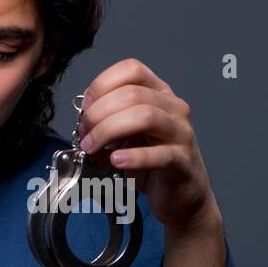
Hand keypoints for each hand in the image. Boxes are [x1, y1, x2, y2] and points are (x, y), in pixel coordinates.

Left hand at [75, 58, 221, 238]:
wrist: (183, 196)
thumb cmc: (154, 163)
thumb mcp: (130, 134)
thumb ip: (112, 119)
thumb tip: (84, 116)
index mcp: (160, 94)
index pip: (131, 70)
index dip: (102, 84)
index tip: (85, 107)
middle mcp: (174, 108)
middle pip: (132, 93)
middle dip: (99, 112)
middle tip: (85, 133)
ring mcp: (181, 133)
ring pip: (146, 116)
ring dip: (109, 130)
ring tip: (93, 148)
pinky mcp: (183, 161)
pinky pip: (159, 154)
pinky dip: (133, 156)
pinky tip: (116, 161)